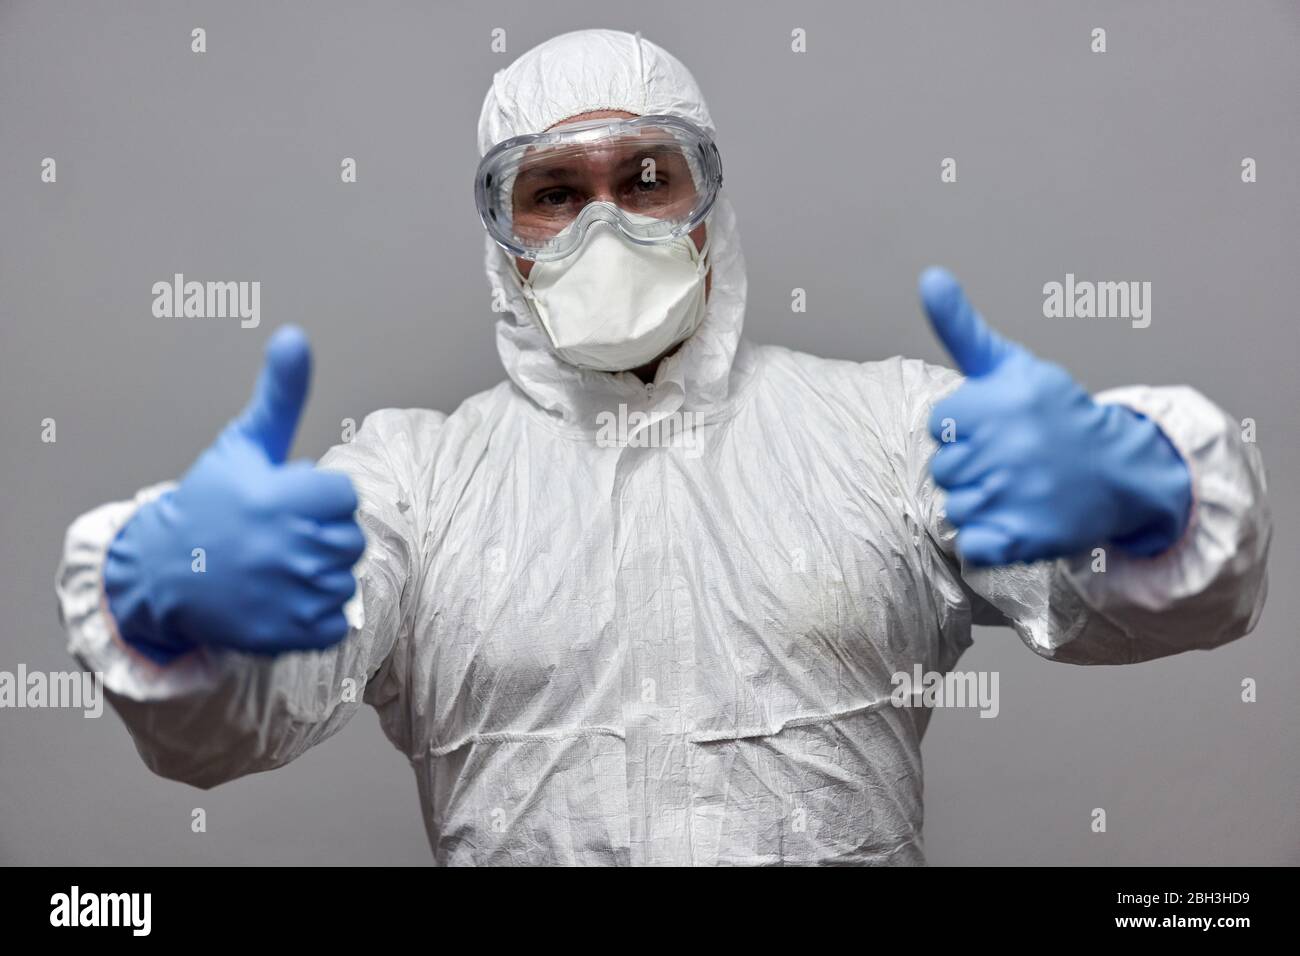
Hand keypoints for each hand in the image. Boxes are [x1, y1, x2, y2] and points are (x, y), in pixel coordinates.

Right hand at [104, 327, 365, 661]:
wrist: (164, 572)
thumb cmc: (211, 501)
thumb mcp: (246, 444)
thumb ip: (281, 394)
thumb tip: (296, 336)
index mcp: (283, 498)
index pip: (345, 496)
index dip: (319, 497)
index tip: (288, 501)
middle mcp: (290, 546)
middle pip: (349, 538)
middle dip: (321, 534)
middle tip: (279, 535)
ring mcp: (290, 593)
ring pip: (344, 578)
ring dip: (319, 573)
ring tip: (277, 566)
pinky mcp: (288, 634)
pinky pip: (337, 620)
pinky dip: (317, 614)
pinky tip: (282, 597)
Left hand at [918, 267, 1190, 566]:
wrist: (1121, 468)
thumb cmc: (1055, 413)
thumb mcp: (1010, 364)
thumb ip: (962, 326)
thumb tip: (928, 277)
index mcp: (994, 404)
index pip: (938, 427)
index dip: (964, 428)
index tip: (999, 425)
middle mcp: (1003, 449)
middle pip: (944, 469)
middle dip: (972, 465)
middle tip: (1014, 459)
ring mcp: (1013, 495)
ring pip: (955, 507)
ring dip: (982, 502)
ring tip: (1020, 488)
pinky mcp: (1023, 537)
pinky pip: (973, 545)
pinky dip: (989, 539)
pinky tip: (1017, 520)